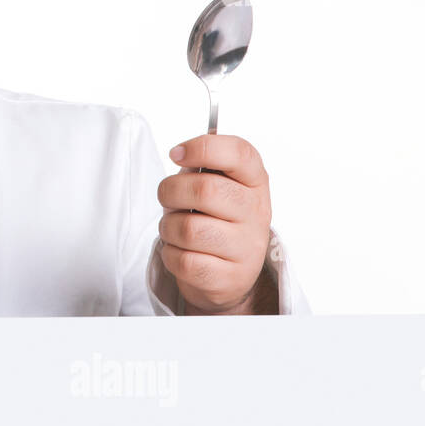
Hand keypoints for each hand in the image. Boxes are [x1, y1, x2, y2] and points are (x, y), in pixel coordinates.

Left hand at [155, 134, 275, 314]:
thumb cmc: (216, 221)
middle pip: (206, 190)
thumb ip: (202, 169)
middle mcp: (256, 213)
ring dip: (168, 227)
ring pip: (189, 229)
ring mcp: (246, 248)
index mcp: (255, 182)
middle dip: (171, 191)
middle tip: (168, 198)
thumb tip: (182, 154)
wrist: (229, 274)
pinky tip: (180, 251)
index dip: (203, 147)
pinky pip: (185, 261)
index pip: (239, 153)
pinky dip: (170, 254)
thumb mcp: (216, 188)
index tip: (177, 153)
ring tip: (174, 229)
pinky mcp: (229, 278)